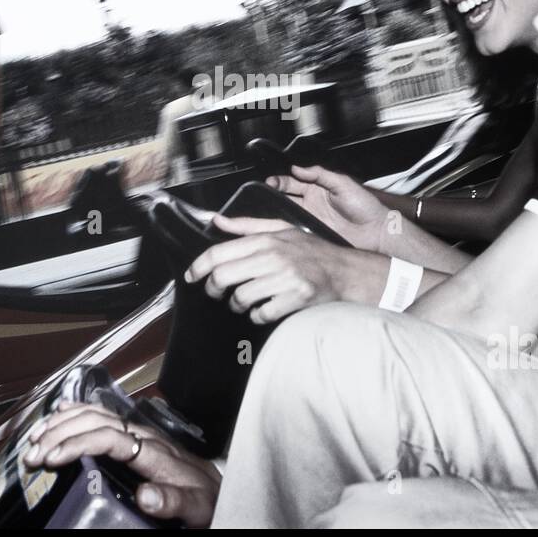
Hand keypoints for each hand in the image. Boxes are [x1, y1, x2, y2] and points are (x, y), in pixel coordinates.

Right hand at [23, 401, 220, 526]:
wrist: (215, 489)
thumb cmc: (204, 499)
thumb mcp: (193, 507)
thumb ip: (172, 501)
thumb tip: (145, 496)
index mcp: (152, 451)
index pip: (108, 437)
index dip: (77, 443)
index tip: (52, 458)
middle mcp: (142, 435)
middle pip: (94, 421)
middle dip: (60, 433)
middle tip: (32, 453)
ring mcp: (137, 432)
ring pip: (95, 414)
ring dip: (62, 422)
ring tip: (35, 437)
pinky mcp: (133, 435)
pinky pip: (101, 415)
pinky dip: (76, 411)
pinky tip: (60, 413)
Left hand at [184, 216, 371, 322]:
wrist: (346, 271)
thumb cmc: (311, 250)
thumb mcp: (281, 229)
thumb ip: (247, 226)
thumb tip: (217, 221)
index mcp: (266, 240)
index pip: (219, 253)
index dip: (198, 267)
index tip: (191, 277)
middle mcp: (273, 257)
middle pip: (223, 277)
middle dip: (214, 289)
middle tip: (217, 292)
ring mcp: (285, 278)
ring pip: (240, 298)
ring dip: (238, 304)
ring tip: (245, 301)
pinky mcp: (296, 298)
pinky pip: (261, 314)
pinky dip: (258, 315)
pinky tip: (265, 308)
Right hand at [265, 165, 388, 251]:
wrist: (376, 231)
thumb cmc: (365, 205)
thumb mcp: (343, 183)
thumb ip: (321, 174)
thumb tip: (298, 168)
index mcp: (317, 187)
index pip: (292, 181)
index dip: (280, 180)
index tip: (270, 181)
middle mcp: (310, 203)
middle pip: (285, 197)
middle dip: (272, 194)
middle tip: (264, 193)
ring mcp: (311, 219)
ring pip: (286, 214)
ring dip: (275, 212)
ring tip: (264, 210)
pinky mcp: (313, 234)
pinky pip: (295, 231)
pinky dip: (285, 229)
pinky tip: (276, 228)